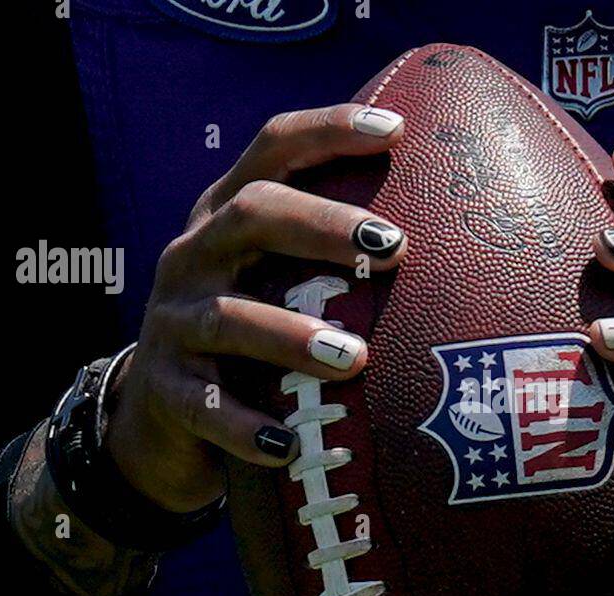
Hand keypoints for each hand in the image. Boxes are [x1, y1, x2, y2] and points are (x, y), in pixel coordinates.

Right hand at [107, 104, 407, 511]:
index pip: (272, 150)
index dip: (328, 132)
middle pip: (250, 215)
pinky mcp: (165, 390)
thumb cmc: (250, 341)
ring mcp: (172, 322)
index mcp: (227, 217)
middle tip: (394, 248)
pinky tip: (288, 446)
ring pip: (226, 317)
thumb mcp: (278, 286)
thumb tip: (456, 251)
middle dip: (322, 225)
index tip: (396, 130)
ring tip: (355, 358)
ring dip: (291, 335)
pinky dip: (245, 426)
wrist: (158, 419)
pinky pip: (203, 407)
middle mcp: (194, 256)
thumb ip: (333, 260)